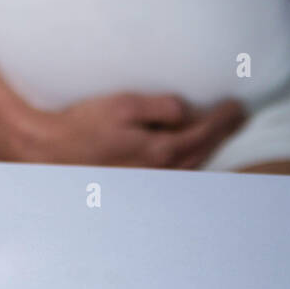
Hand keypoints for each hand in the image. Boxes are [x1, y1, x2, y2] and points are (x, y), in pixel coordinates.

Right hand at [14, 92, 248, 168]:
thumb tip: (185, 110)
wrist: (50, 153)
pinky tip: (192, 150)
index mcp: (160, 150)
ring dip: (209, 146)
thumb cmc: (84, 125)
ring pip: (191, 164)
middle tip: (239, 115)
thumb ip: (159, 108)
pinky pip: (176, 172)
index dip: (224, 119)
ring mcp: (149, 181)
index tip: (238, 106)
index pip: (204, 133)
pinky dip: (192, 159)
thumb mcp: (122, 105)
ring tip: (221, 129)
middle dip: (223, 132)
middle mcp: (160, 172)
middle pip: (202, 150)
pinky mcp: (138, 183)